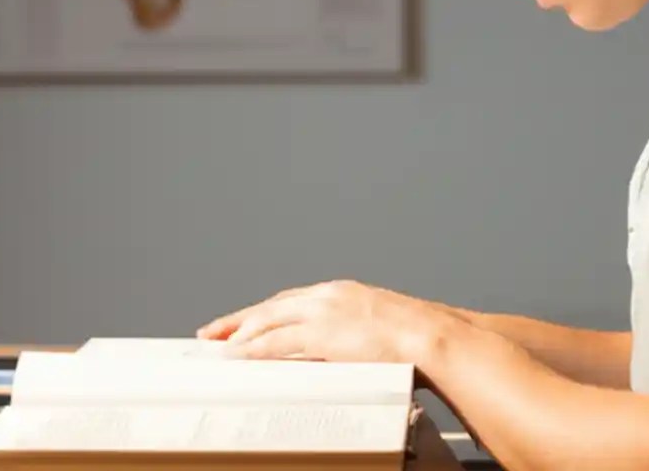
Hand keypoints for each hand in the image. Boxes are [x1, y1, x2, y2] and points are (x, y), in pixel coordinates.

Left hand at [196, 280, 451, 364]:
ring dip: (240, 334)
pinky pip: (277, 342)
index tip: (246, 322)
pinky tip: (238, 355)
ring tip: (218, 346)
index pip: (291, 301)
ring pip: (268, 320)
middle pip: (271, 307)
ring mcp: (323, 313)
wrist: (434, 337)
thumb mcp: (379, 329)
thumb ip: (356, 337)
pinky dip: (254, 348)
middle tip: (215, 331)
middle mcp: (327, 296)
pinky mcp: (322, 333)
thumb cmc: (418, 339)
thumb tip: (349, 355)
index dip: (264, 313)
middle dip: (240, 320)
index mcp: (341, 294)